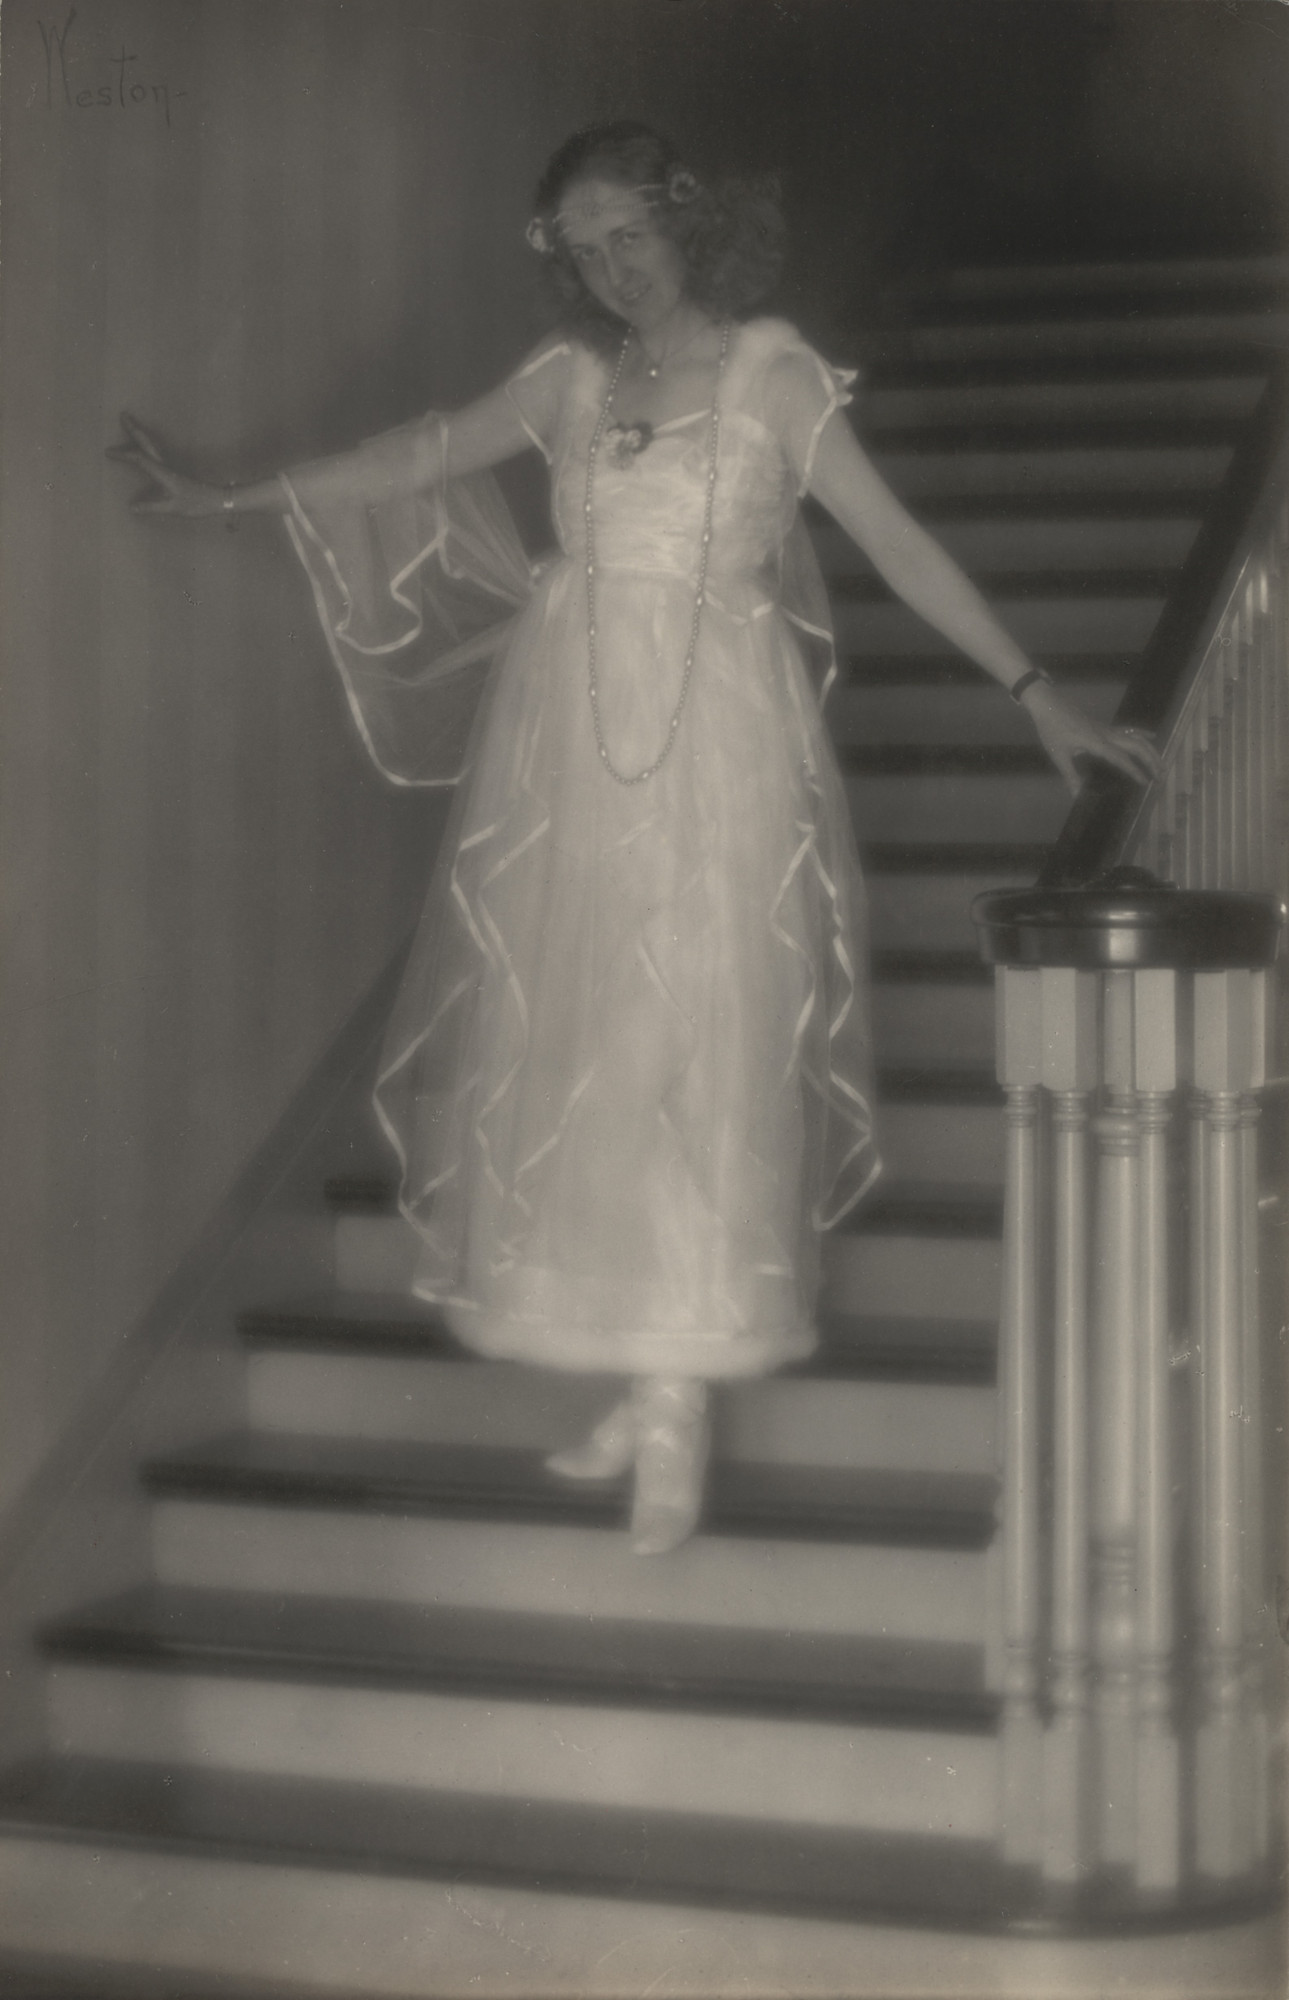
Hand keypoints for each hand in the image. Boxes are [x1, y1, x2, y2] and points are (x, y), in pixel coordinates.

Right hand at [107, 413, 224, 517]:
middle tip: (124, 414)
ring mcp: (171, 467)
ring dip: (141, 435)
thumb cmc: (197, 504)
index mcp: (163, 472)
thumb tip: (131, 507)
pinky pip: (157, 455)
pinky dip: (147, 447)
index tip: (108, 452)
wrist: (218, 499)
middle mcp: (166, 466)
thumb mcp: (173, 508)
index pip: (139, 458)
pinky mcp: (175, 471)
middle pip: (148, 443)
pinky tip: (146, 450)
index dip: (123, 454)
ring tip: (131, 426)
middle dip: (135, 429)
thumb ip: (152, 507)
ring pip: (153, 446)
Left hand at [1021, 680, 1162, 795]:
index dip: (1134, 771)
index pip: (1121, 758)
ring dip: (1150, 750)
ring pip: (1136, 737)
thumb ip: (1070, 776)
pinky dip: (1142, 733)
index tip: (1146, 783)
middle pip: (1136, 746)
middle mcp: (1107, 734)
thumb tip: (1077, 797)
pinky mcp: (1105, 726)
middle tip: (1161, 776)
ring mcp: (1107, 729)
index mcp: (1096, 742)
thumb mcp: (1059, 755)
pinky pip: (1129, 730)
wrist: (1048, 704)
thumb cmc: (1051, 729)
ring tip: (1161, 763)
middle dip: (1151, 760)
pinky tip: (1152, 736)